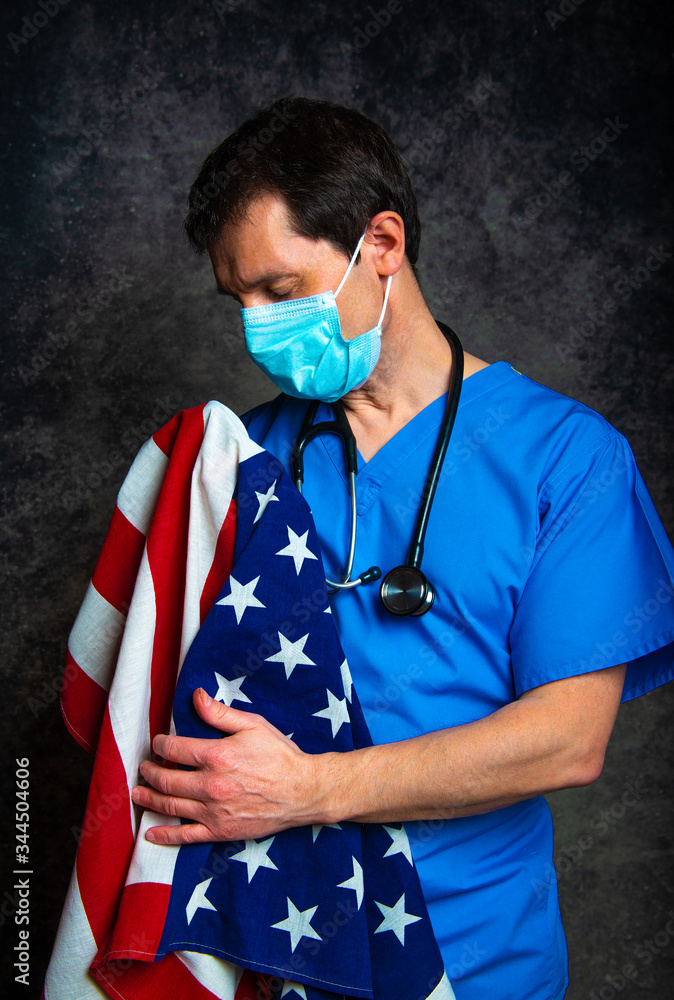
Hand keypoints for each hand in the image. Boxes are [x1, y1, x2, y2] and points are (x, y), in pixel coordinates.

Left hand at [131, 688, 323, 844]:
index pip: (174, 749)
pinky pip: (186, 836)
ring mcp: (213, 810)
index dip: (161, 744)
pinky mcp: (220, 830)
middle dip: (150, 771)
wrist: (302, 791)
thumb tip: (196, 696)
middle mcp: (210, 785)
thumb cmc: (279, 755)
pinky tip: (151, 833)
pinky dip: (165, 835)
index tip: (158, 742)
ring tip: (138, 792)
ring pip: (170, 805)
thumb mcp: (252, 725)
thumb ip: (220, 713)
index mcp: (217, 756)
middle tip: (144, 766)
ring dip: (149, 798)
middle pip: (166, 778)